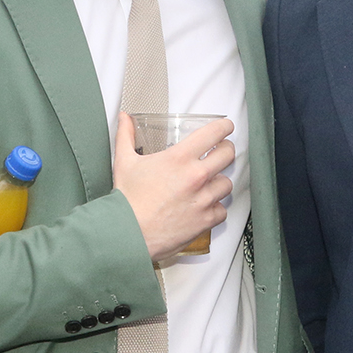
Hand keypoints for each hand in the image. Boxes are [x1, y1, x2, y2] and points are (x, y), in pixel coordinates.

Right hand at [112, 113, 233, 261]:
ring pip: (227, 183)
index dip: (224, 127)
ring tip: (207, 184)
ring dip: (218, 182)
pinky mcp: (206, 220)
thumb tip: (125, 118)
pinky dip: (215, 209)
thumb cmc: (127, 200)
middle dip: (225, 151)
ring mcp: (203, 199)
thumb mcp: (125, 162)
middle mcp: (196, 177)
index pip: (214, 133)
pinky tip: (203, 207)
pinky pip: (222, 210)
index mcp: (180, 158)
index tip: (225, 128)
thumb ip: (126, 136)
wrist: (129, 234)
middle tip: (218, 153)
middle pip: (228, 155)